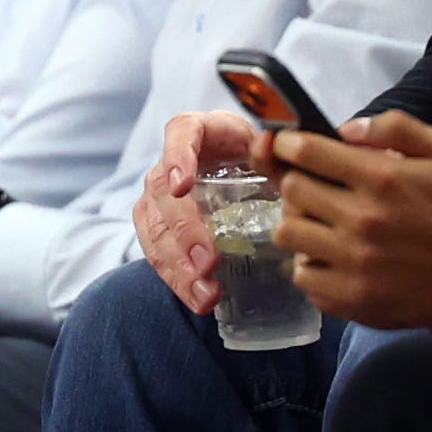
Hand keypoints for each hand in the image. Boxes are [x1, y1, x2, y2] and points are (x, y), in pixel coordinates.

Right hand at [134, 110, 262, 313]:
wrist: (245, 169)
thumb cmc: (262, 157)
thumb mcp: (274, 150)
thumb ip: (276, 154)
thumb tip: (273, 151)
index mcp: (200, 131)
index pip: (180, 134)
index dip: (178, 158)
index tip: (183, 185)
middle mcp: (170, 162)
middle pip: (162, 190)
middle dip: (184, 230)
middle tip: (208, 261)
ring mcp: (159, 196)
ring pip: (155, 228)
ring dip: (179, 265)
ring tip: (207, 293)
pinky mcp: (158, 226)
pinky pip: (157, 252)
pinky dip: (178, 279)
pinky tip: (199, 299)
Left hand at [272, 112, 431, 332]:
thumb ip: (396, 127)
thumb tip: (346, 129)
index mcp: (384, 178)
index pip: (306, 152)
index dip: (288, 146)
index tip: (288, 148)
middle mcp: (364, 219)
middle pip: (290, 190)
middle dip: (299, 184)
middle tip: (319, 191)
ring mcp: (354, 262)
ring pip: (287, 232)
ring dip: (301, 225)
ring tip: (325, 226)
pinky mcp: (350, 298)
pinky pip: (301, 275)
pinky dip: (312, 265)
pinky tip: (335, 259)